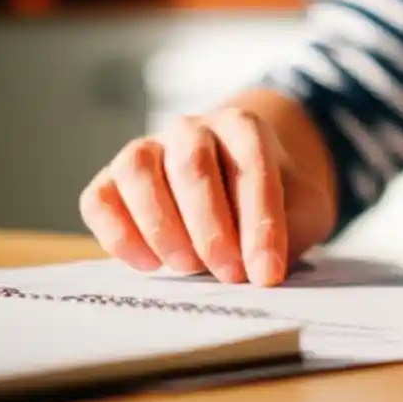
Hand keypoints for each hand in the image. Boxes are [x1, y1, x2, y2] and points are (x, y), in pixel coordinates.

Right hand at [79, 108, 334, 285]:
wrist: (234, 182)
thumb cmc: (271, 202)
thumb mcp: (303, 209)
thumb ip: (294, 229)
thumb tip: (265, 270)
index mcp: (244, 127)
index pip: (251, 167)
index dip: (260, 225)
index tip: (267, 273)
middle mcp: (191, 130)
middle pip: (192, 165)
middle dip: (211, 227)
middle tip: (229, 274)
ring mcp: (147, 149)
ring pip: (138, 171)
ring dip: (161, 225)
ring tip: (188, 268)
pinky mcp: (112, 179)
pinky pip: (100, 198)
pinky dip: (117, 234)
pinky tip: (149, 264)